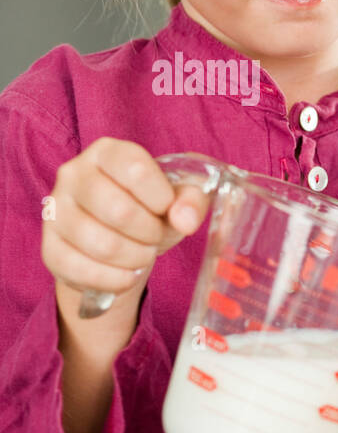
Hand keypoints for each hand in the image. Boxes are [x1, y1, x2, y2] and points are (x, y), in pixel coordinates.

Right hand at [43, 137, 212, 319]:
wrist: (121, 237)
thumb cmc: (151, 208)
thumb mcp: (180, 197)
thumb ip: (192, 200)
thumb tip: (186, 220)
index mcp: (107, 152)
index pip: (136, 169)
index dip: (162, 198)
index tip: (167, 208)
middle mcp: (73, 175)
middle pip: (119, 211)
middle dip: (150, 232)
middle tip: (156, 235)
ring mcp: (55, 211)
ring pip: (103, 245)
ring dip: (137, 257)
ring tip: (144, 253)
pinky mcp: (50, 248)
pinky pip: (84, 271)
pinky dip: (117, 279)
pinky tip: (128, 273)